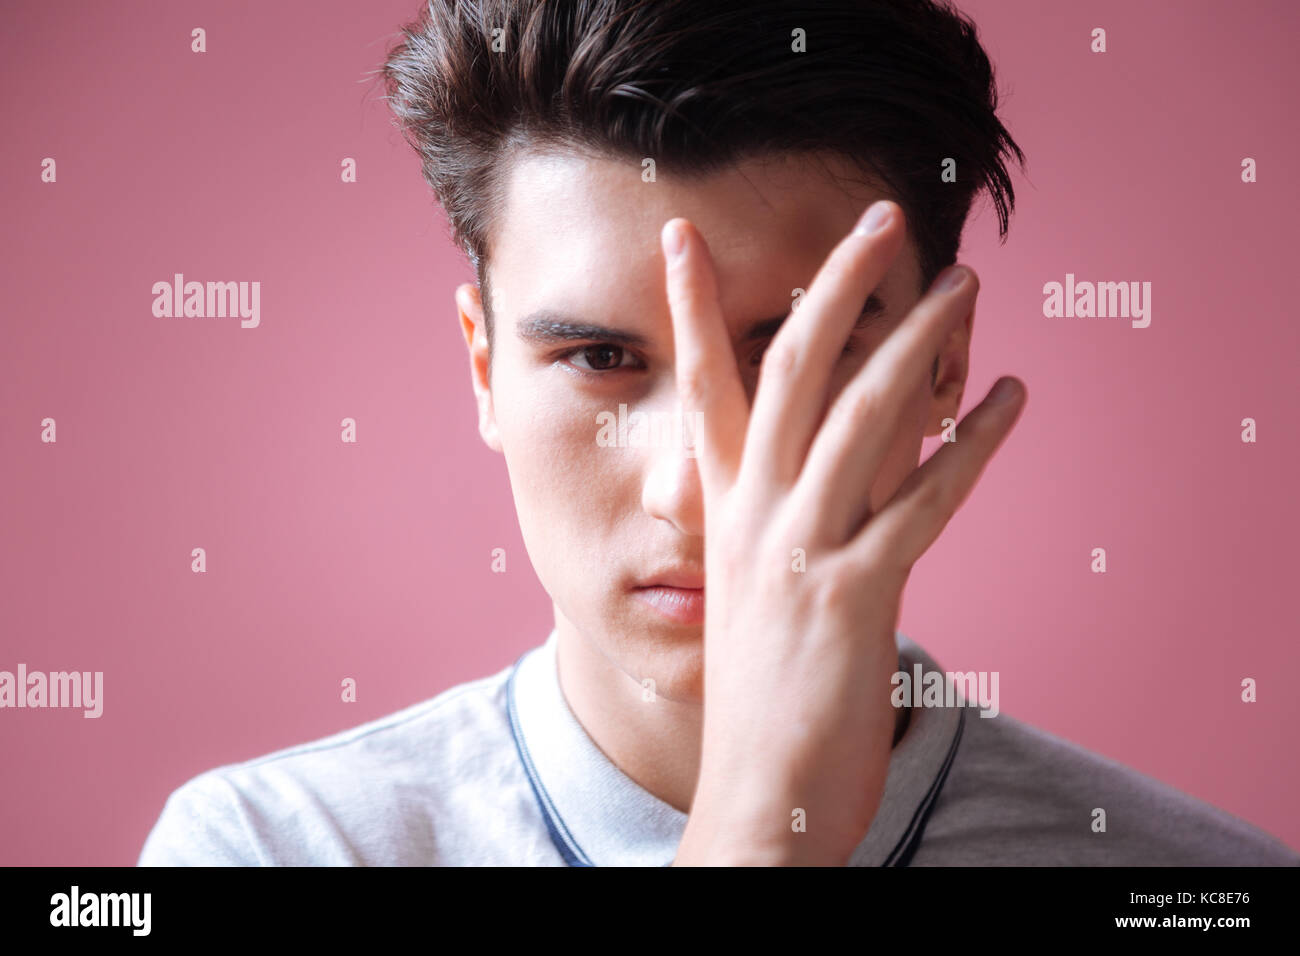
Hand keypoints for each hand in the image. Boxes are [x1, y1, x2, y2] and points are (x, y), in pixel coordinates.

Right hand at [664, 200, 1025, 864]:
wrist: (757, 799)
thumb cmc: (762, 700)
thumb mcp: (757, 596)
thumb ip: (787, 524)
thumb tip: (843, 473)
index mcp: (722, 512)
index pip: (704, 389)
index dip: (691, 306)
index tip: (683, 236)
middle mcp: (754, 516)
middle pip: (791, 371)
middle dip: (834, 286)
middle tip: (877, 219)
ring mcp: (800, 551)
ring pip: (862, 415)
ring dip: (919, 339)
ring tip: (964, 283)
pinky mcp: (853, 595)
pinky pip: (924, 498)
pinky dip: (972, 442)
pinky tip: (1008, 398)